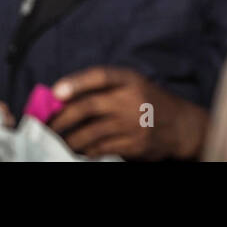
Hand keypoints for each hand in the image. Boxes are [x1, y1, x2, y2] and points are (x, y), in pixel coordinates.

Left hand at [49, 67, 207, 159]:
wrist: (180, 125)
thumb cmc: (147, 101)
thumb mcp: (132, 85)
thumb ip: (103, 89)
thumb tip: (61, 98)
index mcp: (129, 79)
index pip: (99, 76)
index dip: (76, 82)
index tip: (55, 92)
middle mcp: (131, 99)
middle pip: (88, 106)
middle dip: (62, 118)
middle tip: (46, 126)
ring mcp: (133, 123)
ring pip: (90, 132)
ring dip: (69, 139)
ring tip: (57, 141)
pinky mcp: (134, 144)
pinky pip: (101, 149)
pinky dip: (85, 150)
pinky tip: (77, 150)